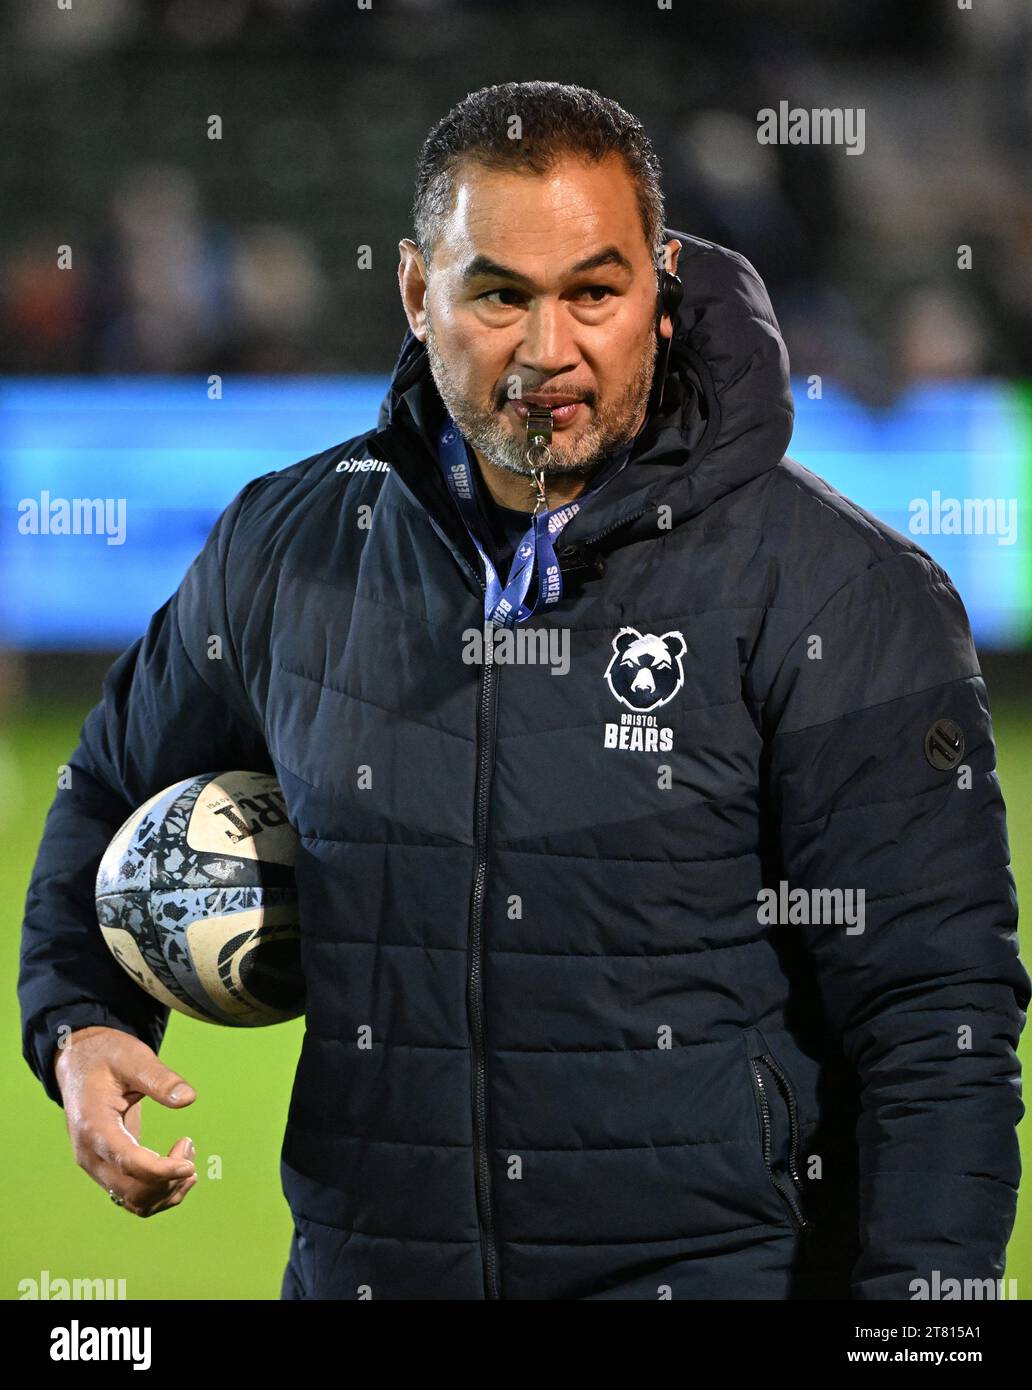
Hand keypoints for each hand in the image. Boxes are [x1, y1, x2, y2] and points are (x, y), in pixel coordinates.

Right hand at [54, 1026, 197, 1216]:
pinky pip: (133, 1197)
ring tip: (188, 1156)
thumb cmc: (107, 1057)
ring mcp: (96, 1165)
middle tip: (188, 1144)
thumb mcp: (133, 1057)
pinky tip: (179, 1170)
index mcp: (95, 1126)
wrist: (81, 1062)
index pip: (127, 1162)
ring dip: (167, 1189)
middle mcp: (90, 1154)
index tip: (189, 1165)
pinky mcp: (107, 1168)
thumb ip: (159, 1078)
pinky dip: (160, 1193)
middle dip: (168, 1178)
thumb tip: (188, 1098)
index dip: (161, 1170)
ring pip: (134, 1201)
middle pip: (132, 1191)